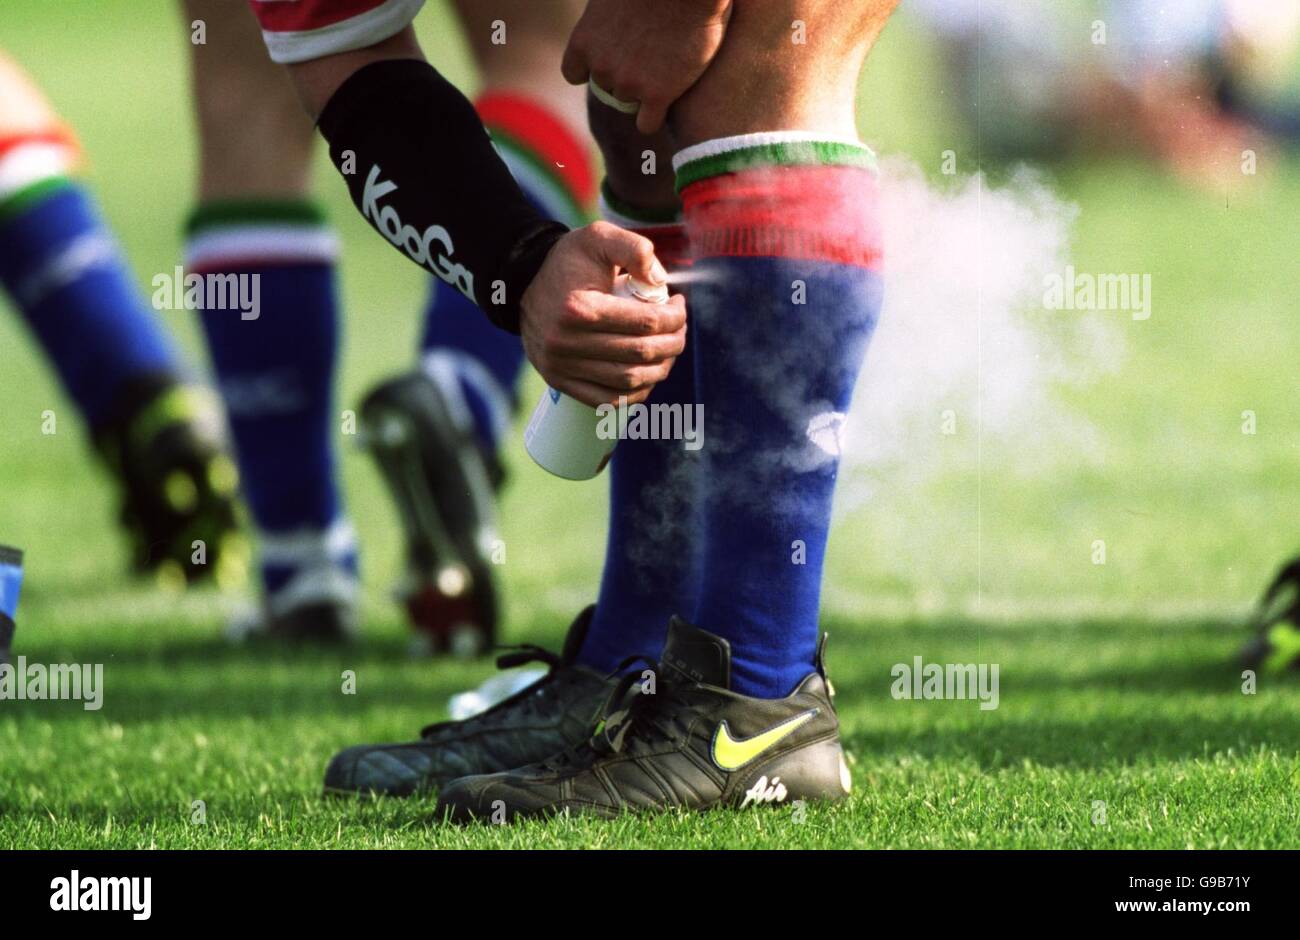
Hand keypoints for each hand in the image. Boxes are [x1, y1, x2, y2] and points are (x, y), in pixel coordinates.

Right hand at [520, 222, 686, 407]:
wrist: (524, 284)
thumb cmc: (568, 262)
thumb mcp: (598, 238)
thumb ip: (633, 248)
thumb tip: (660, 279)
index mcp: (580, 308)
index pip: (645, 323)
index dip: (674, 317)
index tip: (679, 306)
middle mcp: (567, 342)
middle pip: (640, 353)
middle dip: (673, 343)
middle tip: (679, 329)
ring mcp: (561, 366)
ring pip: (628, 380)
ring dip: (660, 369)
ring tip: (668, 350)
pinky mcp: (558, 381)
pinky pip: (607, 400)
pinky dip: (635, 392)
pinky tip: (647, 374)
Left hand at [562, 0, 731, 133]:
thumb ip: (605, 17)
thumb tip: (609, 25)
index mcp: (584, 41)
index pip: (574, 73)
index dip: (594, 68)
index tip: (612, 60)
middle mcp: (601, 67)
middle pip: (608, 88)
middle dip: (624, 77)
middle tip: (649, 58)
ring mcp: (628, 84)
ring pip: (629, 103)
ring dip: (643, 92)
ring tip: (666, 68)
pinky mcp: (657, 96)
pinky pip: (647, 124)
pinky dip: (655, 116)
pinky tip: (668, 101)